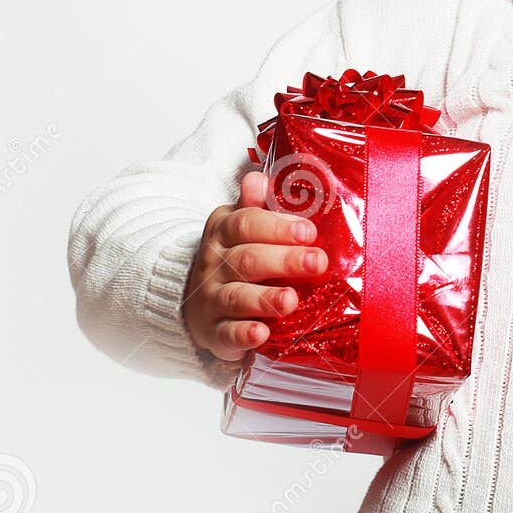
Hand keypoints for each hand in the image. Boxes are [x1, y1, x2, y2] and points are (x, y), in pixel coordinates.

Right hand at [184, 170, 327, 361]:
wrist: (195, 300)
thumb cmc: (233, 258)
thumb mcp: (239, 227)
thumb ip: (253, 206)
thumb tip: (258, 178)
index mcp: (223, 231)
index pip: (246, 223)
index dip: (278, 227)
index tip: (309, 232)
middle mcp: (214, 264)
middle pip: (247, 259)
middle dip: (284, 260)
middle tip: (317, 262)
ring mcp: (212, 299)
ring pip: (237, 297)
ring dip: (265, 299)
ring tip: (291, 300)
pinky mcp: (214, 332)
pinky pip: (227, 333)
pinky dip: (243, 335)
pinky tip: (262, 334)